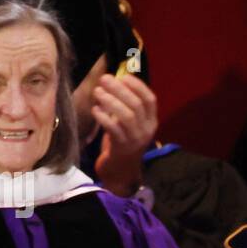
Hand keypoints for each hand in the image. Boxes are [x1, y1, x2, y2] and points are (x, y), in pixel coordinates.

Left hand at [92, 73, 157, 194]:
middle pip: (136, 104)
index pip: (150, 99)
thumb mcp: (128, 122)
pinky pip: (114, 129)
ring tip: (97, 92)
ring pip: (126, 116)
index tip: (122, 76)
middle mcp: (147, 129)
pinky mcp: (122, 147)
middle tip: (104, 79)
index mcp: (151, 121)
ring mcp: (136, 139)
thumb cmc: (122, 141)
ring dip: (110, 101)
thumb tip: (114, 81)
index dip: (137, 86)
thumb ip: (125, 105)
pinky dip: (103, 117)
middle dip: (119, 89)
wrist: (120, 171)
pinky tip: (95, 110)